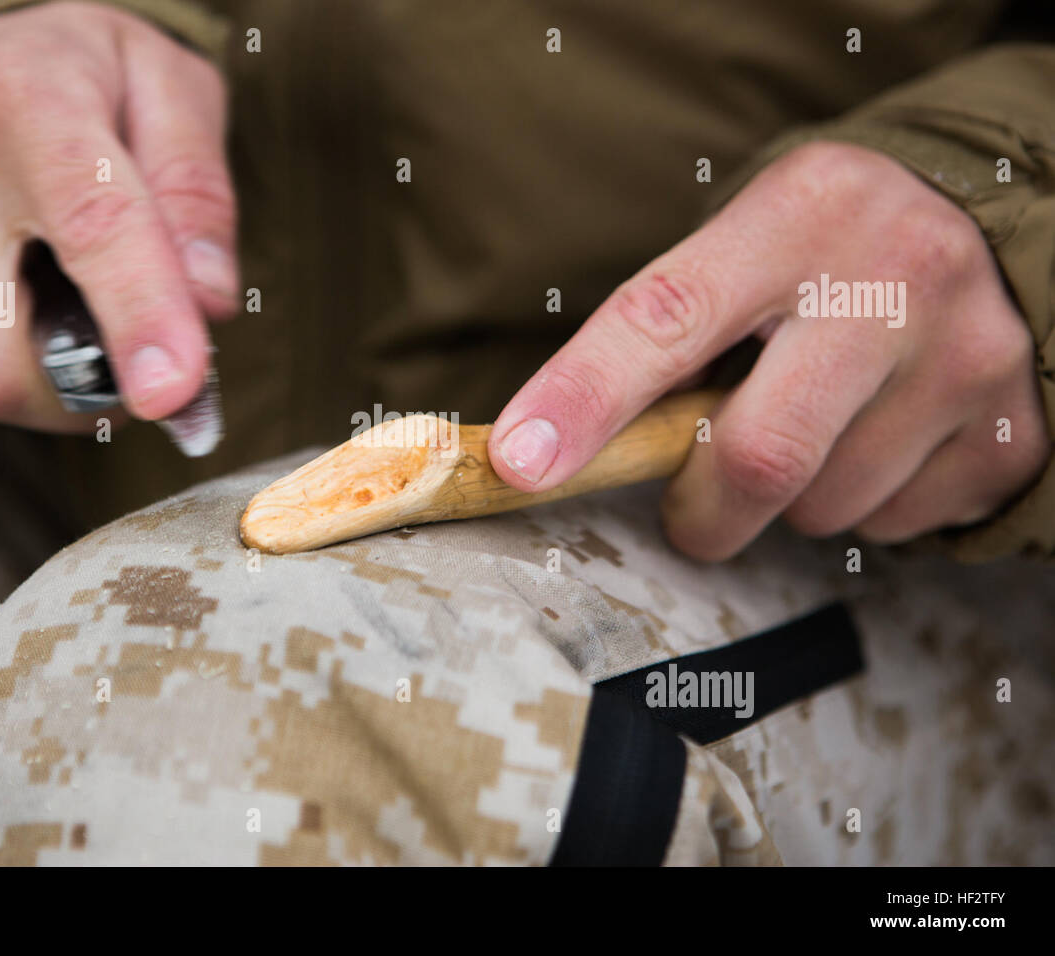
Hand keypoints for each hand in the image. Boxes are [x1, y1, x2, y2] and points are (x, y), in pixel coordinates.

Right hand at [0, 1, 236, 429]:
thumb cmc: (85, 79)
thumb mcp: (169, 90)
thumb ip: (196, 192)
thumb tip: (207, 304)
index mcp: (20, 91)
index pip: (88, 224)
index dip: (138, 317)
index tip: (176, 391)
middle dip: (85, 392)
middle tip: (148, 368)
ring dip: (56, 375)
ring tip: (83, 303)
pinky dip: (9, 360)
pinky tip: (24, 296)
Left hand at [489, 142, 1049, 558]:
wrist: (984, 229)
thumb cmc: (820, 255)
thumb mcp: (742, 249)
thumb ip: (660, 334)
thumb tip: (546, 450)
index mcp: (799, 212)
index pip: (666, 318)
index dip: (585, 398)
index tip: (523, 462)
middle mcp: (898, 275)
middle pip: (761, 456)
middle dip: (701, 509)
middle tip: (691, 500)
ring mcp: (969, 355)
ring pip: (825, 507)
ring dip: (788, 501)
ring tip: (814, 426)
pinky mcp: (1011, 430)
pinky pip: (895, 526)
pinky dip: (861, 505)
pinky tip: (880, 437)